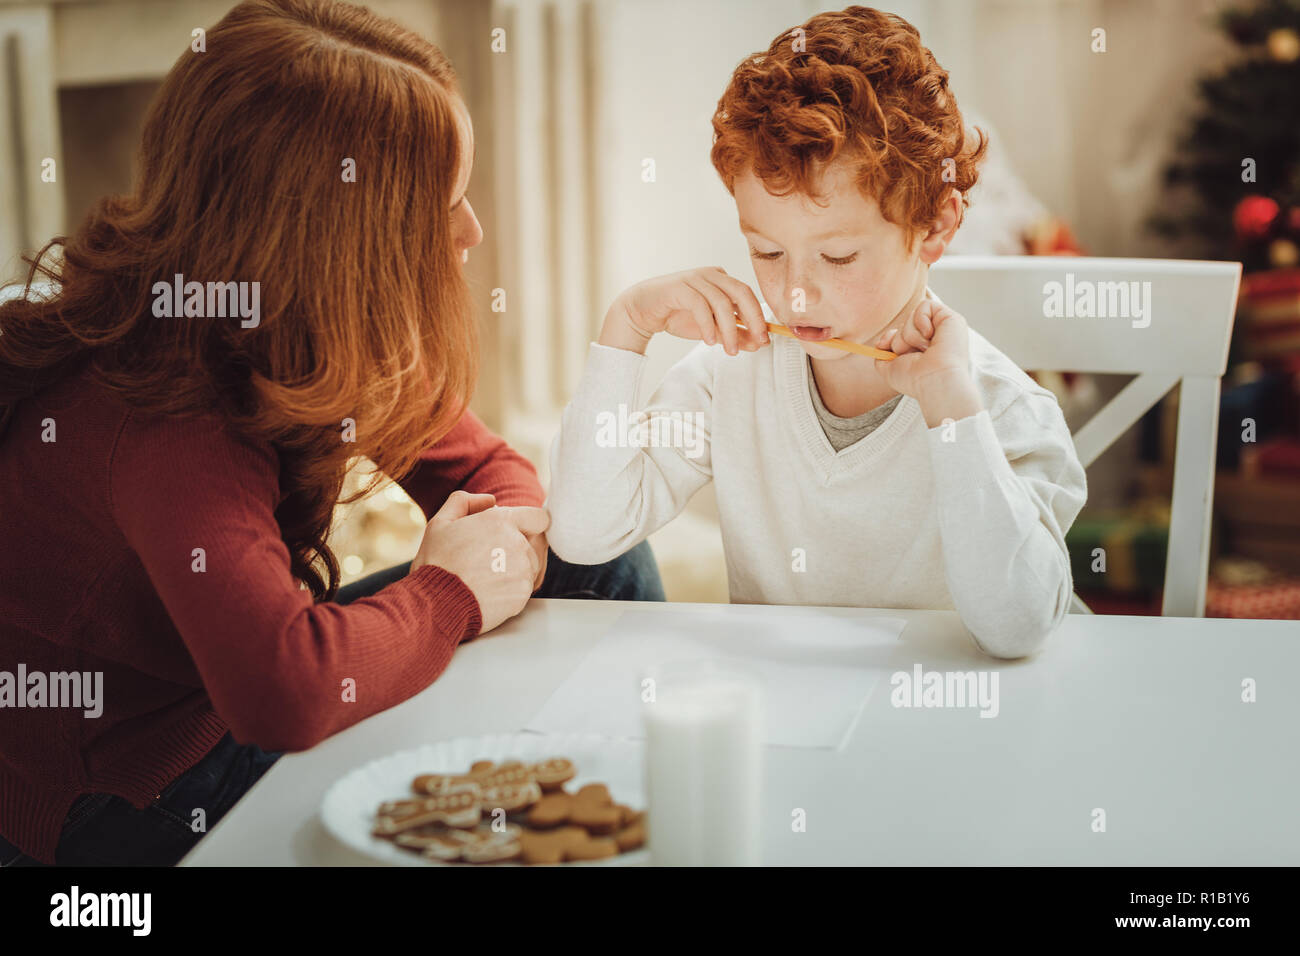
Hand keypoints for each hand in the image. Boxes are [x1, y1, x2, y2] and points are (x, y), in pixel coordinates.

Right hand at [410, 491, 549, 632]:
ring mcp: (523, 570)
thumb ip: (464, 502)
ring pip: (532, 565)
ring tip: (489, 575)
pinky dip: (514, 587)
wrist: (436, 603)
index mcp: (501, 521)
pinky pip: (526, 586)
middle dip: (522, 546)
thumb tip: (490, 500)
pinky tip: (492, 590)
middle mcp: (518, 543)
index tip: (520, 531)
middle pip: (536, 542)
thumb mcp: (440, 522)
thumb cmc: (436, 563)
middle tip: (496, 556)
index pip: (539, 518)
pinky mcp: (523, 594)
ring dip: (518, 567)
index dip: (531, 523)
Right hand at [599, 267, 769, 355]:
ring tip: (730, 350)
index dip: (760, 317)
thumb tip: (758, 344)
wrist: (642, 310)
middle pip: (741, 292)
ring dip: (729, 329)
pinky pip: (700, 306)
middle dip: (753, 319)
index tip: (765, 340)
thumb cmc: (677, 315)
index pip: (748, 295)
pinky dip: (708, 326)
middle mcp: (712, 275)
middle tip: (758, 342)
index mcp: (722, 281)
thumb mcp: (711, 330)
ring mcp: (695, 279)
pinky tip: (709, 341)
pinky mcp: (680, 287)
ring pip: (722, 302)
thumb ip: (733, 335)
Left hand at [871, 298, 972, 399]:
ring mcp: (943, 328)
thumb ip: (882, 354)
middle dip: (901, 339)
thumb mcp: (889, 369)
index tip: (886, 346)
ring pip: (913, 315)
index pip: (902, 333)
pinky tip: (929, 337)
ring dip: (910, 335)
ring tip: (924, 349)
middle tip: (913, 354)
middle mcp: (934, 338)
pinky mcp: (951, 318)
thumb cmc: (915, 380)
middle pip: (905, 324)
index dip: (892, 337)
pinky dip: (920, 321)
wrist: (934, 381)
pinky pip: (925, 305)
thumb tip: (882, 341)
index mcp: (922, 349)